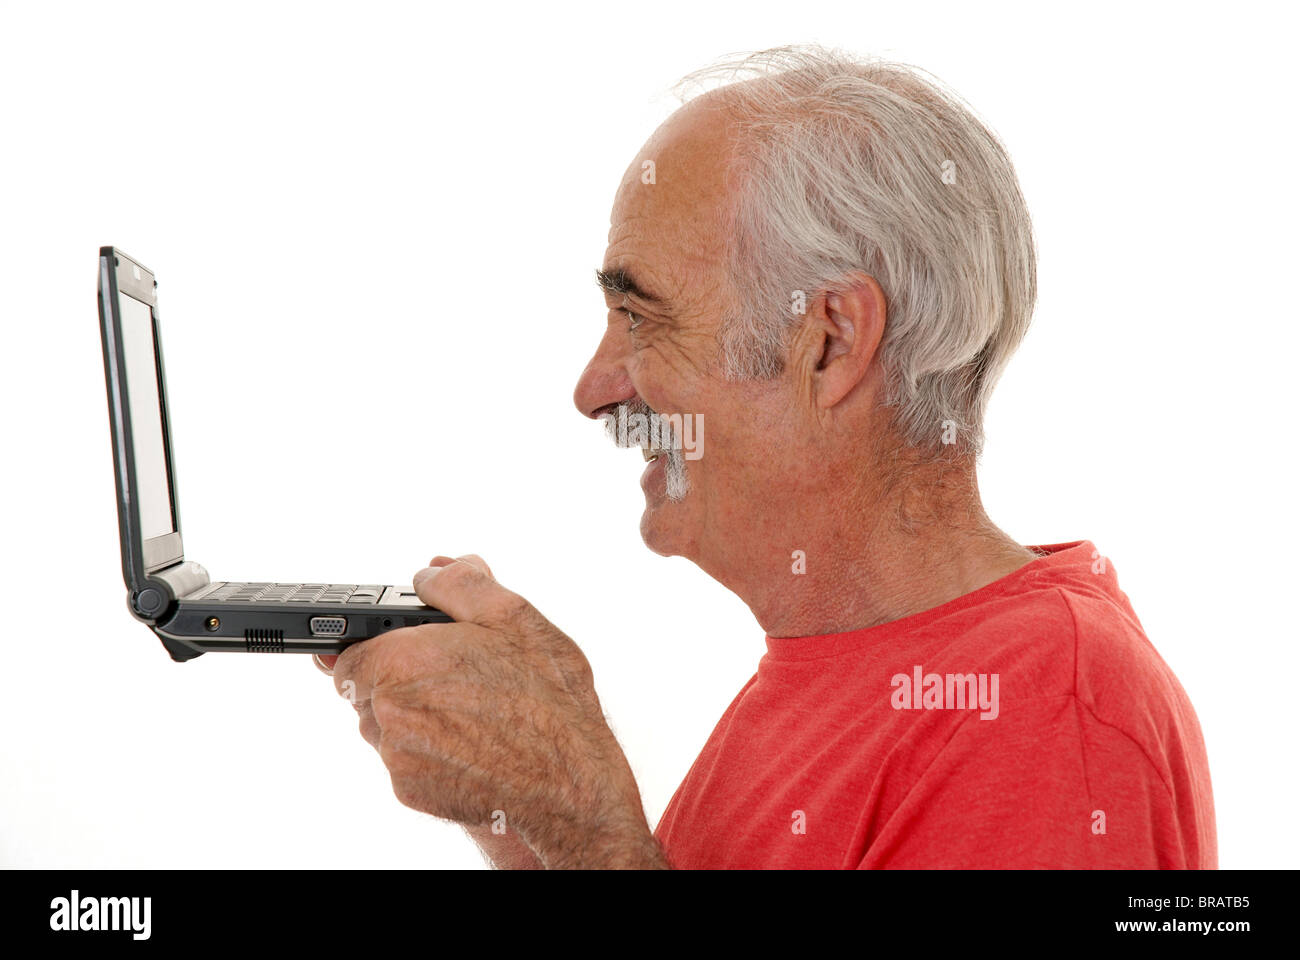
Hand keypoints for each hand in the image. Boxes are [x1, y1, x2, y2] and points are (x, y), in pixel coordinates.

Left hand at [315, 554, 666, 868]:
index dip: (374, 644)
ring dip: (413, 714)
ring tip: (471, 709)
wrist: (570, 785)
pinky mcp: (409, 791)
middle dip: (399, 677)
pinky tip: (472, 741)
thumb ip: (462, 584)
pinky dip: (428, 750)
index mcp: (402, 660)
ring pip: (385, 725)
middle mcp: (388, 710)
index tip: (396, 646)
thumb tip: (430, 573)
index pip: (346, 650)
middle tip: (452, 674)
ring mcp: (397, 757)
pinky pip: (404, 761)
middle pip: (366, 687)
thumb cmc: (547, 701)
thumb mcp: (515, 618)